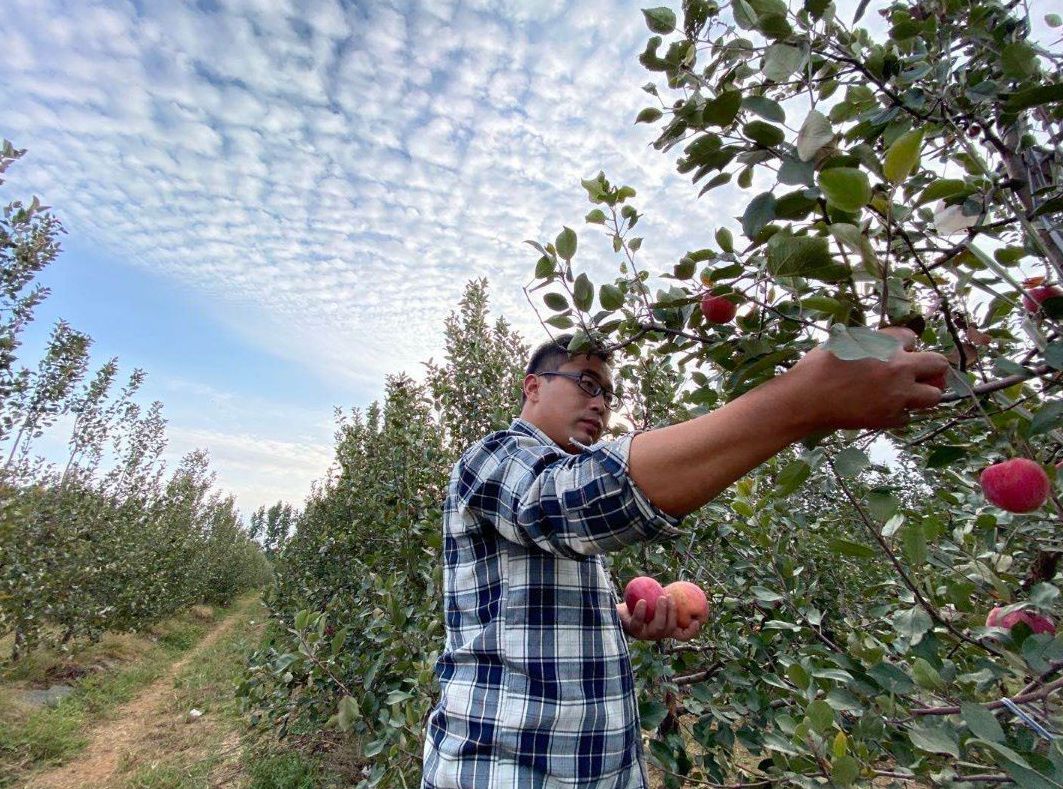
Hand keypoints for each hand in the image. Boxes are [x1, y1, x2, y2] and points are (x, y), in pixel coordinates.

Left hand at [617, 595, 703, 640]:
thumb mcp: (657, 598)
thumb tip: (686, 585)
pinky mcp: (634, 630)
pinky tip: (642, 601)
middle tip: (669, 597)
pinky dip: (641, 611)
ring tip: (661, 597)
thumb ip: (669, 596)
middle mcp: (659, 634)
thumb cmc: (644, 601)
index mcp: (667, 628)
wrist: (623, 608)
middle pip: (670, 627)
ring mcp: (647, 634)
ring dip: (661, 611)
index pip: (683, 635)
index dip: (692, 632)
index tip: (696, 621)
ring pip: (658, 627)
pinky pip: (639, 621)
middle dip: (672, 612)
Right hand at [787, 326, 948, 431]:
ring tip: (907, 394)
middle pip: (938, 364)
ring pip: (934, 395)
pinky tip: (884, 409)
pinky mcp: (890, 417)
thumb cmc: (816, 367)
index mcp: (886, 343)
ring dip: (924, 393)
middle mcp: (899, 367)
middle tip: (921, 374)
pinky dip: (899, 413)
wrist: (806, 399)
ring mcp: (898, 395)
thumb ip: (868, 342)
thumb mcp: (842, 342)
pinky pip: (907, 416)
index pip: (913, 337)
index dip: (905, 345)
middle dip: (932, 368)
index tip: (896, 352)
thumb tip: (879, 344)